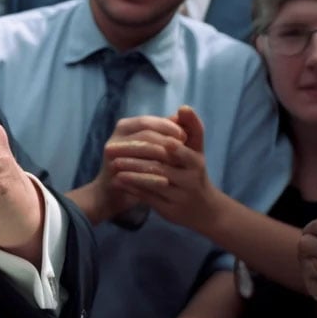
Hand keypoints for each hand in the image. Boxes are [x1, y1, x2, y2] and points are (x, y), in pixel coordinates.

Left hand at [106, 107, 210, 227]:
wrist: (203, 208)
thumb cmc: (194, 171)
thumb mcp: (196, 150)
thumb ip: (190, 128)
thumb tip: (182, 108)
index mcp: (196, 162)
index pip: (185, 152)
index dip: (173, 148)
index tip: (160, 141)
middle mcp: (190, 180)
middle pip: (162, 168)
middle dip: (137, 159)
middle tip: (113, 151)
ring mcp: (179, 196)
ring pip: (153, 183)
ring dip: (131, 173)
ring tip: (114, 165)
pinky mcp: (168, 209)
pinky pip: (148, 197)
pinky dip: (133, 187)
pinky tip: (119, 180)